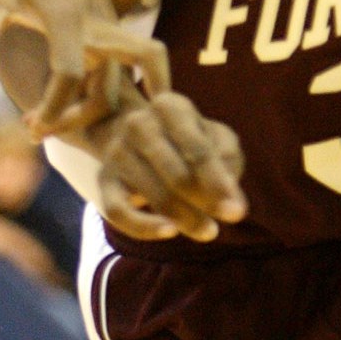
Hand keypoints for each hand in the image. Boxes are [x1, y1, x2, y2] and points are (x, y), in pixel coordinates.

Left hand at [0, 0, 170, 135]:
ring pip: (116, 94)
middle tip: (34, 131)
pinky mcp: (117, 42)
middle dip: (78, 122)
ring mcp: (114, 36)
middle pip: (108, 93)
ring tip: (36, 125)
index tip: (28, 125)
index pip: (69, 72)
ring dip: (84, 119)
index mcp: (69, 17)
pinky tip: (57, 110)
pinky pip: (116, 84)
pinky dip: (93, 104)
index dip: (52, 106)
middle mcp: (101, 28)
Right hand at [87, 92, 246, 241]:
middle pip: (176, 174)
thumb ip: (229, 162)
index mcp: (169, 106)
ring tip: (207, 231)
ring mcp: (117, 151)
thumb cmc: (190, 139)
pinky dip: (143, 227)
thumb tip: (233, 203)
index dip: (218, 184)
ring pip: (154, 194)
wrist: (140, 137)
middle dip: (202, 204)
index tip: (237, 212)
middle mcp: (138, 123)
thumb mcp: (216, 138)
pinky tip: (170, 233)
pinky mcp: (103, 179)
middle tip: (221, 226)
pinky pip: (119, 211)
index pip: (198, 149)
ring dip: (184, 219)